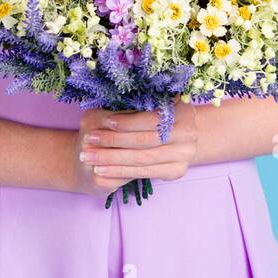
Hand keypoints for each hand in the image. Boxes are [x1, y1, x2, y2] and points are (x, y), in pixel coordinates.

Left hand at [70, 99, 199, 197]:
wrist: (178, 134)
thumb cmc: (155, 115)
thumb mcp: (148, 104)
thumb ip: (132, 107)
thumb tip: (105, 115)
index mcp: (183, 111)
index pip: (150, 119)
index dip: (127, 122)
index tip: (104, 122)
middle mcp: (188, 134)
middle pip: (144, 141)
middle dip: (113, 141)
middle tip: (89, 141)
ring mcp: (185, 155)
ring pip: (141, 159)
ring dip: (111, 159)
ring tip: (88, 157)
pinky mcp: (176, 171)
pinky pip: (143, 173)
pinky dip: (119, 171)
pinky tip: (101, 170)